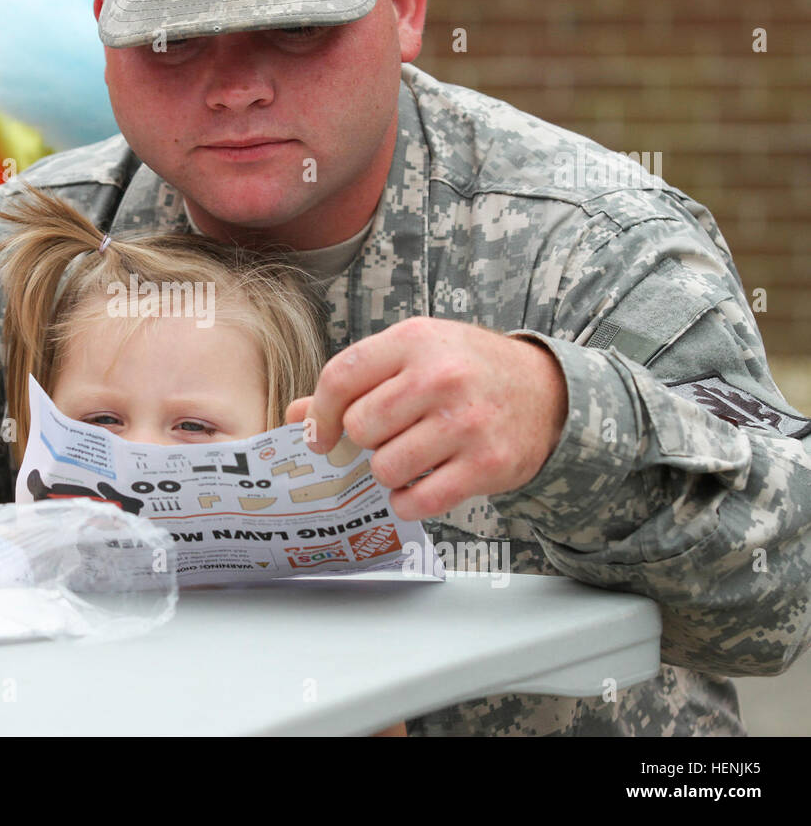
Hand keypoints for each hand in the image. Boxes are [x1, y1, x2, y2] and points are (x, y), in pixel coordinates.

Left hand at [285, 318, 566, 520]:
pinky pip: (420, 499)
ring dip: (388, 472)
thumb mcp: (414, 355)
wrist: (546, 390)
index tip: (322, 435)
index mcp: (414, 340)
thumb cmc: (467, 370)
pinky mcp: (487, 464)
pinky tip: (416, 488)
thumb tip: (296, 416)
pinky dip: (408, 502)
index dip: (320, 413)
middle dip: (363, 442)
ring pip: (386, 466)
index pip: (341, 377)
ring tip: (408, 459)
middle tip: (385, 439)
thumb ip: (356, 382)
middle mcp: (440, 377)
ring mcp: (466, 422)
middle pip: (361, 427)